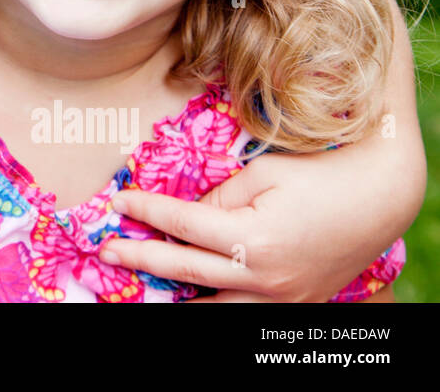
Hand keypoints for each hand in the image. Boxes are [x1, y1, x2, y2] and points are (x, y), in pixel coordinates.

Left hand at [99, 152, 401, 301]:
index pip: (182, 226)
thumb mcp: (262, 175)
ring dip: (172, 294)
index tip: (117, 202)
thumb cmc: (320, 175)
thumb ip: (217, 200)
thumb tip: (183, 219)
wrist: (380, 199)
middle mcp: (264, 278)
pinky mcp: (292, 306)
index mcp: (254, 240)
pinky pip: (240, 312)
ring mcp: (280, 300)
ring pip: (211, 307)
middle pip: (185, 271)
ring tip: (138, 283)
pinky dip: (211, 303)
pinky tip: (186, 294)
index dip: (145, 212)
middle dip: (140, 258)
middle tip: (106, 251)